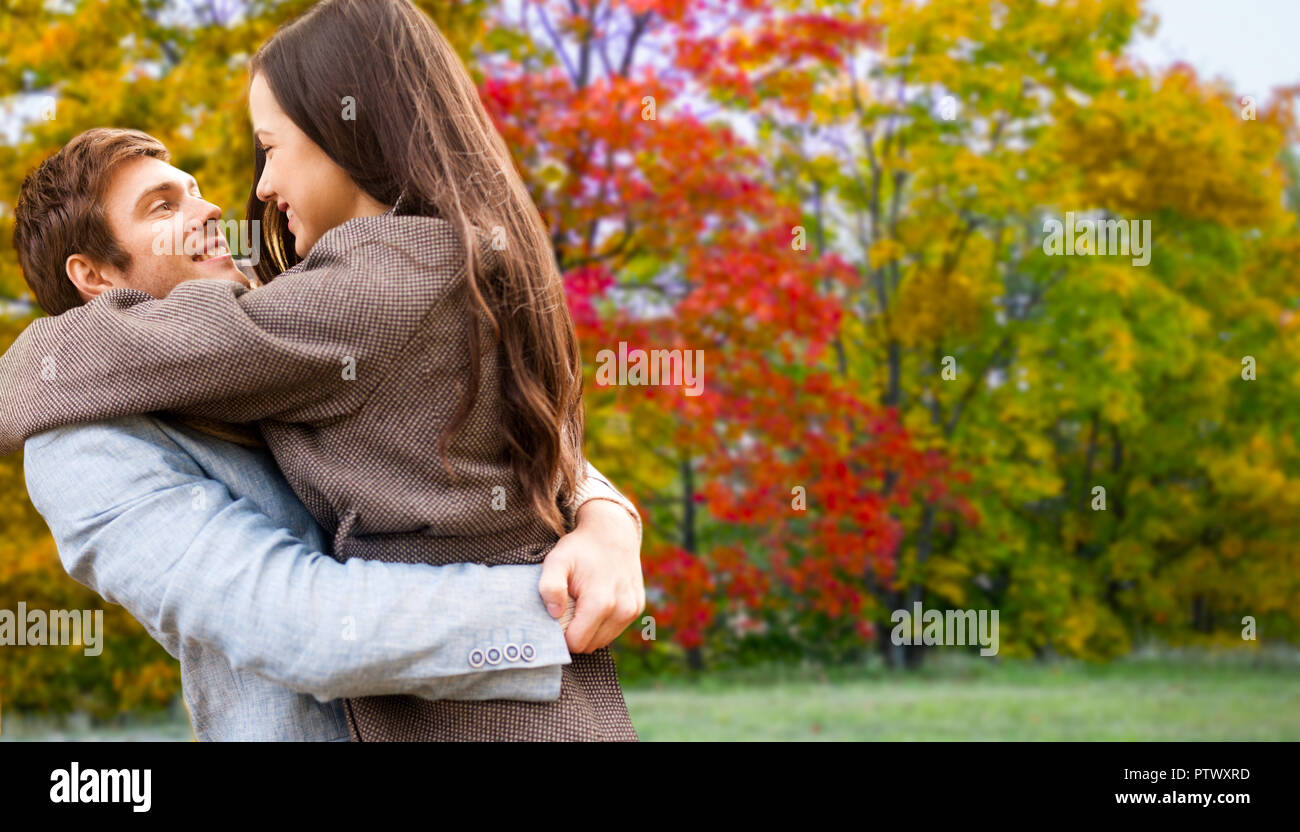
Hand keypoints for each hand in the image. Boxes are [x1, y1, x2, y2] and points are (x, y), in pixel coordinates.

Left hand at [539, 499, 644, 653]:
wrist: (612, 532)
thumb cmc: (580, 548)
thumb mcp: (557, 560)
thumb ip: (549, 586)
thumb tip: (554, 614)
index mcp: (601, 602)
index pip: (577, 643)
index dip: (562, 636)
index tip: (557, 617)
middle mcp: (622, 610)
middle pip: (589, 645)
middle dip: (575, 633)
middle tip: (568, 609)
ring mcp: (633, 610)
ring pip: (603, 640)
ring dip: (589, 629)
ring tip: (582, 604)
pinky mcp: (638, 608)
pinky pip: (614, 630)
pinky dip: (603, 623)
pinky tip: (597, 602)